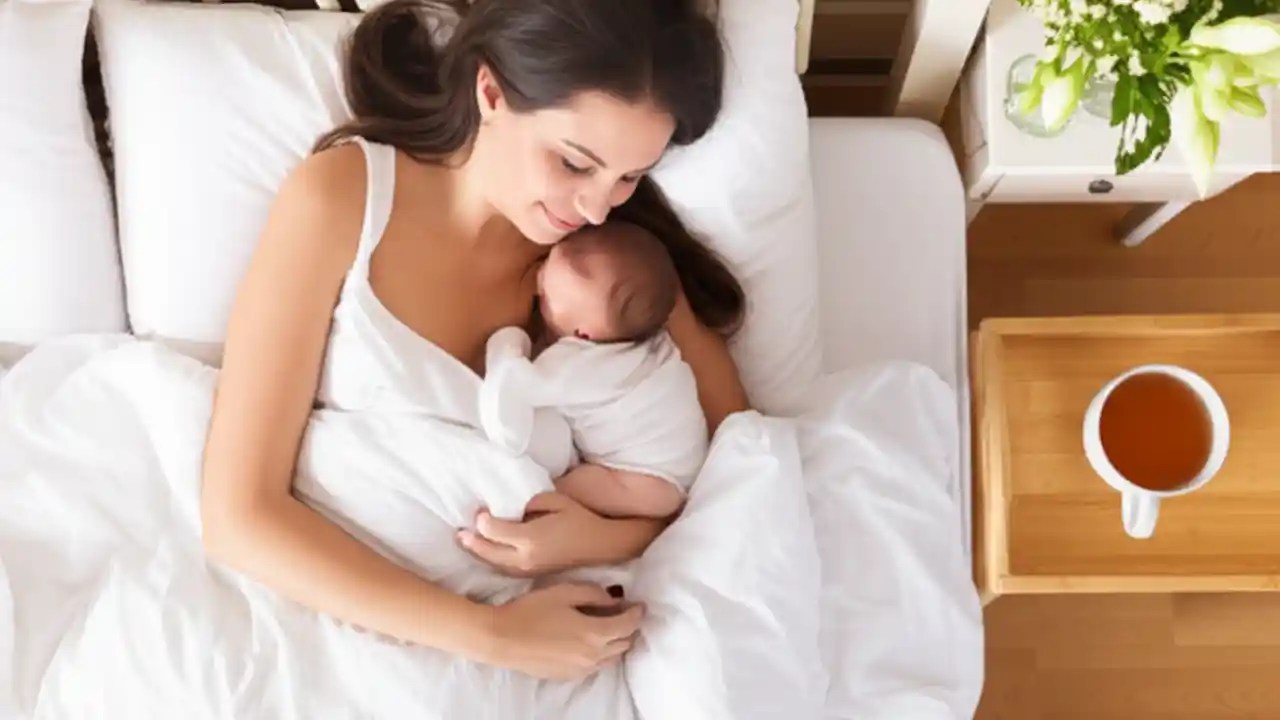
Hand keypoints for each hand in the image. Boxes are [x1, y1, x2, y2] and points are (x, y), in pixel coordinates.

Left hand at [457, 492, 601, 576]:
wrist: (600, 544)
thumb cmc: (579, 517)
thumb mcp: (555, 500)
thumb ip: (528, 502)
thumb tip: (508, 507)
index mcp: (531, 538)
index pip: (494, 531)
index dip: (482, 520)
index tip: (478, 511)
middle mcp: (525, 557)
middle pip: (489, 552)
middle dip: (472, 541)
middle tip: (459, 532)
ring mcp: (528, 569)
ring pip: (494, 564)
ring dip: (478, 553)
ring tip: (465, 542)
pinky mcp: (532, 574)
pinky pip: (504, 570)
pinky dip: (491, 562)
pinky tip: (485, 554)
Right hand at [480, 583, 644, 680]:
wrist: (502, 639)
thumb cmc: (531, 611)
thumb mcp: (564, 592)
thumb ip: (593, 593)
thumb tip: (613, 598)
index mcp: (595, 633)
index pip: (629, 625)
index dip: (637, 613)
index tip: (639, 604)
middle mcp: (593, 655)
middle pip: (624, 643)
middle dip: (629, 628)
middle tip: (625, 614)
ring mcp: (581, 669)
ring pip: (611, 658)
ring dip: (616, 642)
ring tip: (610, 628)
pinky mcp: (568, 676)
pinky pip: (595, 666)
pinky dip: (601, 654)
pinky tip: (590, 643)